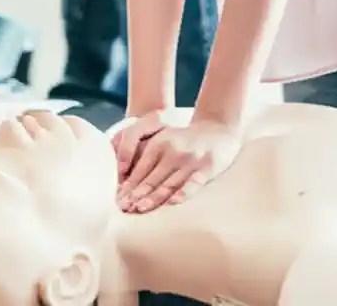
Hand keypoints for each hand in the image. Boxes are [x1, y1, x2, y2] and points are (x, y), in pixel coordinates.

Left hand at [115, 116, 241, 213]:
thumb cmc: (185, 139)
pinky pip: (193, 183)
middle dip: (136, 194)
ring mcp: (190, 160)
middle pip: (151, 178)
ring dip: (153, 197)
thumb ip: (146, 154)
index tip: (118, 200)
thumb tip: (125, 176)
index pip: (140, 170)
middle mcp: (172, 151)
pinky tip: (173, 202)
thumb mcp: (163, 138)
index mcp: (158, 143)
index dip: (128, 186)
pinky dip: (183, 192)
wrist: (218, 128)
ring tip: (139, 208)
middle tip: (123, 208)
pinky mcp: (207, 167)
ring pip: (168, 183)